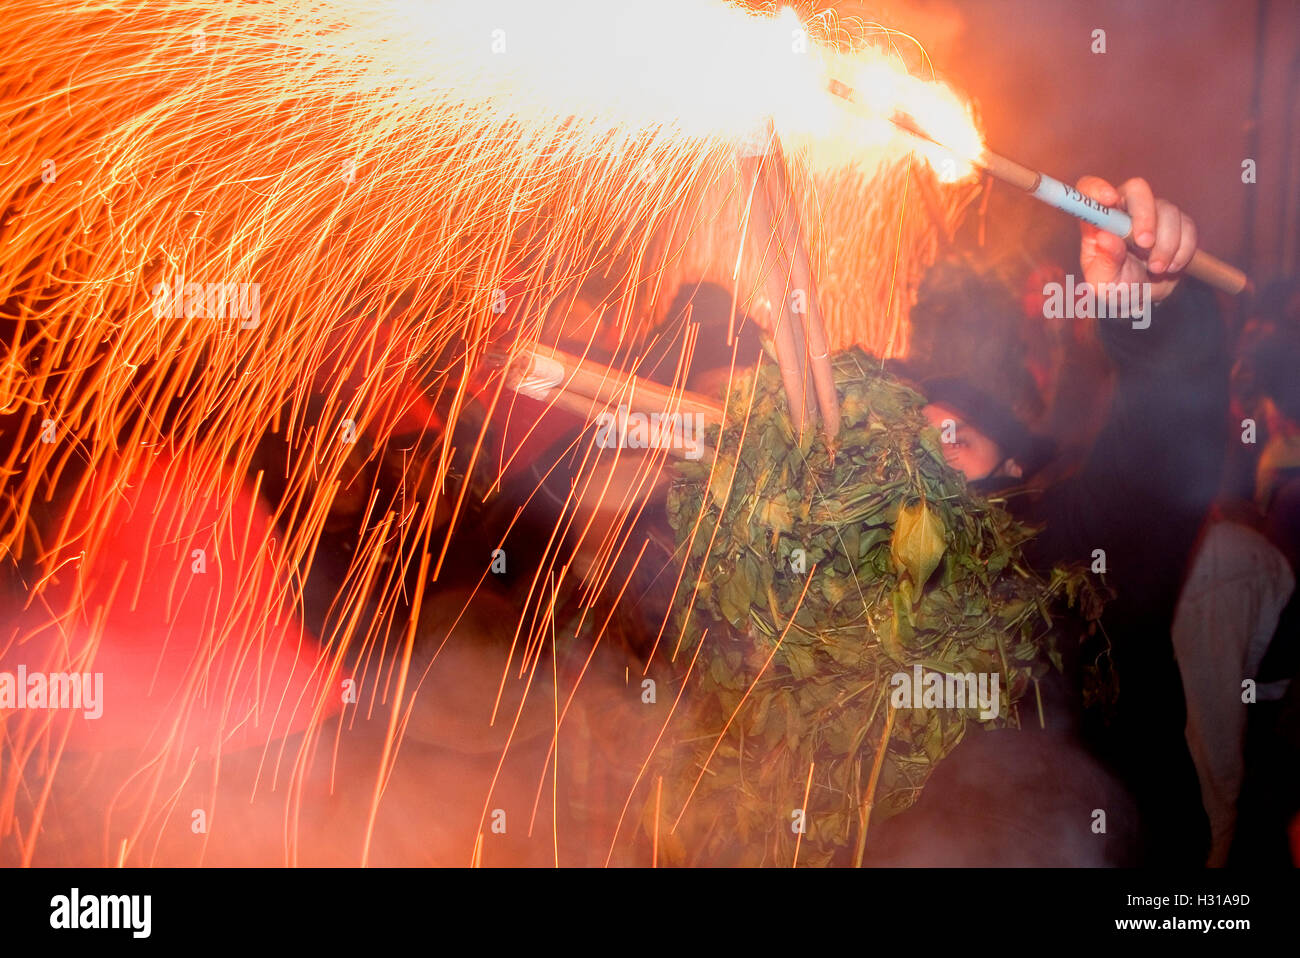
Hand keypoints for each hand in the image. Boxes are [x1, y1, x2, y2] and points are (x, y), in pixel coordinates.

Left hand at [1076, 176, 1197, 303]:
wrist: (1144, 298)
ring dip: (1165, 243)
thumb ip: (1105, 261)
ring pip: (1167, 209)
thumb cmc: (1115, 286)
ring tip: (1156, 268)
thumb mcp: (1104, 282)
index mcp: (1097, 220)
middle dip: (1145, 215)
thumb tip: (1106, 237)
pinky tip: (1172, 266)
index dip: (1097, 188)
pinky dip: (1183, 249)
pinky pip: (1187, 225)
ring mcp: (1152, 213)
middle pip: (1137, 189)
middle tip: (1145, 244)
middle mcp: (1124, 210)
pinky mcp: (1177, 223)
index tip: (1108, 200)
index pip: (1089, 189)